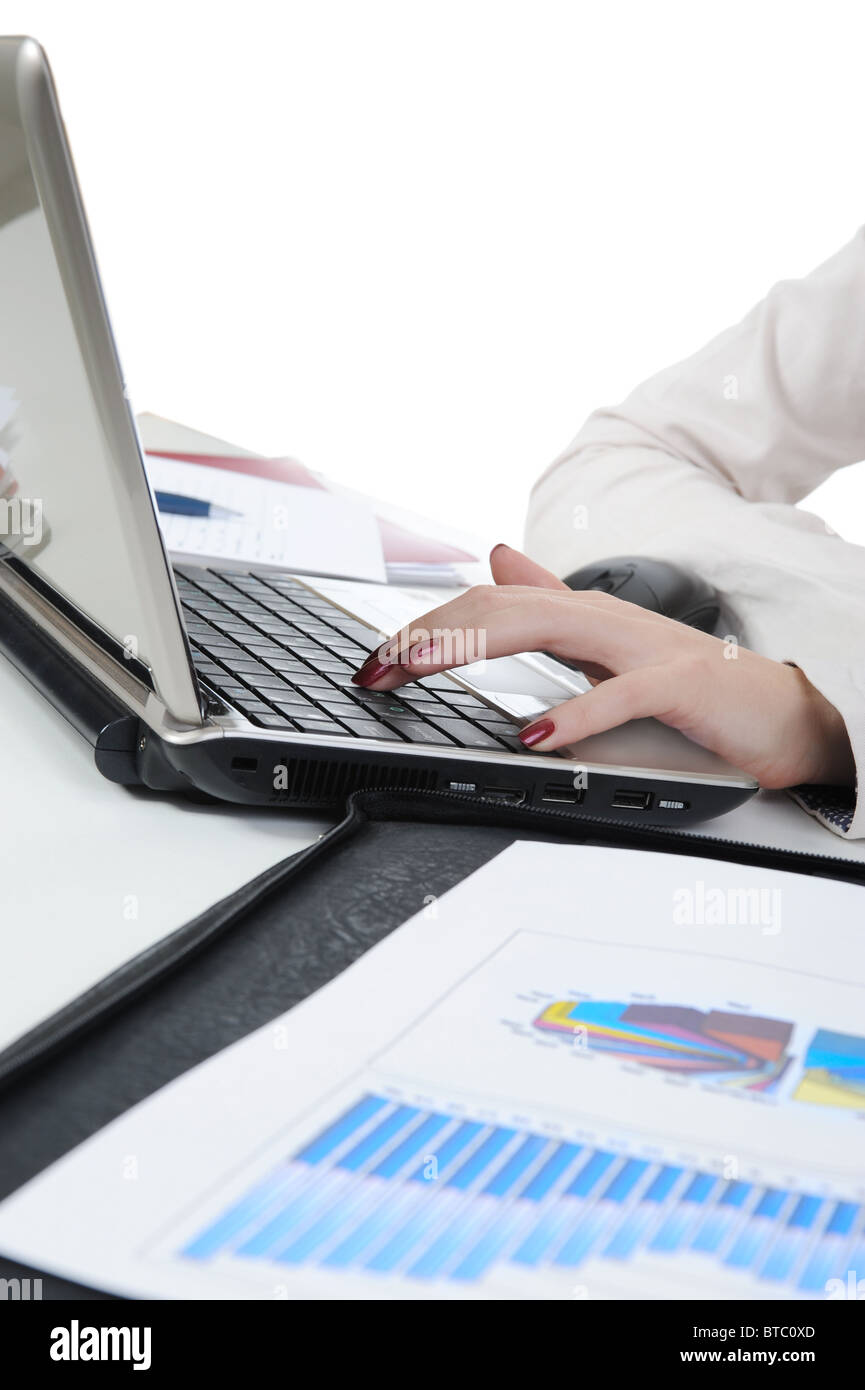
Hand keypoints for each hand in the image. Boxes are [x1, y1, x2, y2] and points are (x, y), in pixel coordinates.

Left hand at [351, 543, 854, 789]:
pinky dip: (575, 714)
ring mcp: (643, 647)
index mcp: (581, 614)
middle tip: (375, 669)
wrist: (781, 711)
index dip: (425, 626)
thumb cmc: (694, 683)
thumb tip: (496, 556)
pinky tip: (534, 735)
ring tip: (420, 671)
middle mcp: (604, 618)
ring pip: (547, 625)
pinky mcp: (681, 685)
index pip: (487, 603)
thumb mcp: (604, 642)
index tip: (375, 664)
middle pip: (500, 604)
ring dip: (474, 645)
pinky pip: (622, 694)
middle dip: (429, 632)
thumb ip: (550, 602)